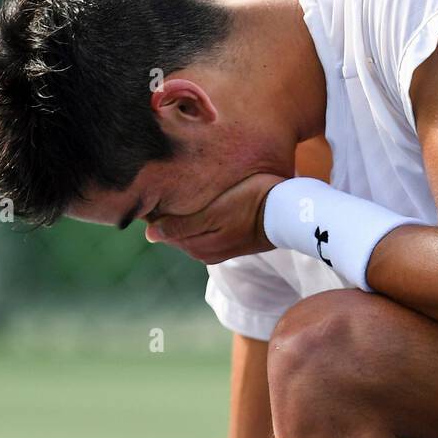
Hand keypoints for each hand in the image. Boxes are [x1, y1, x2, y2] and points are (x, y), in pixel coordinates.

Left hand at [145, 172, 283, 262]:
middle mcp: (204, 253)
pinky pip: (205, 228)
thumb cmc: (250, 205)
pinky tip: (202, 202)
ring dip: (184, 214)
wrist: (289, 211)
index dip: (155, 211)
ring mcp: (218, 248)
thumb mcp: (214, 214)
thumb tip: (149, 235)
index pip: (162, 230)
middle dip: (169, 214)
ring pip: (190, 229)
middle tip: (162, 185)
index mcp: (196, 247)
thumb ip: (181, 225)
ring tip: (180, 191)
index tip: (152, 189)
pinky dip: (199, 216)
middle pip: (175, 230)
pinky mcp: (230, 240)